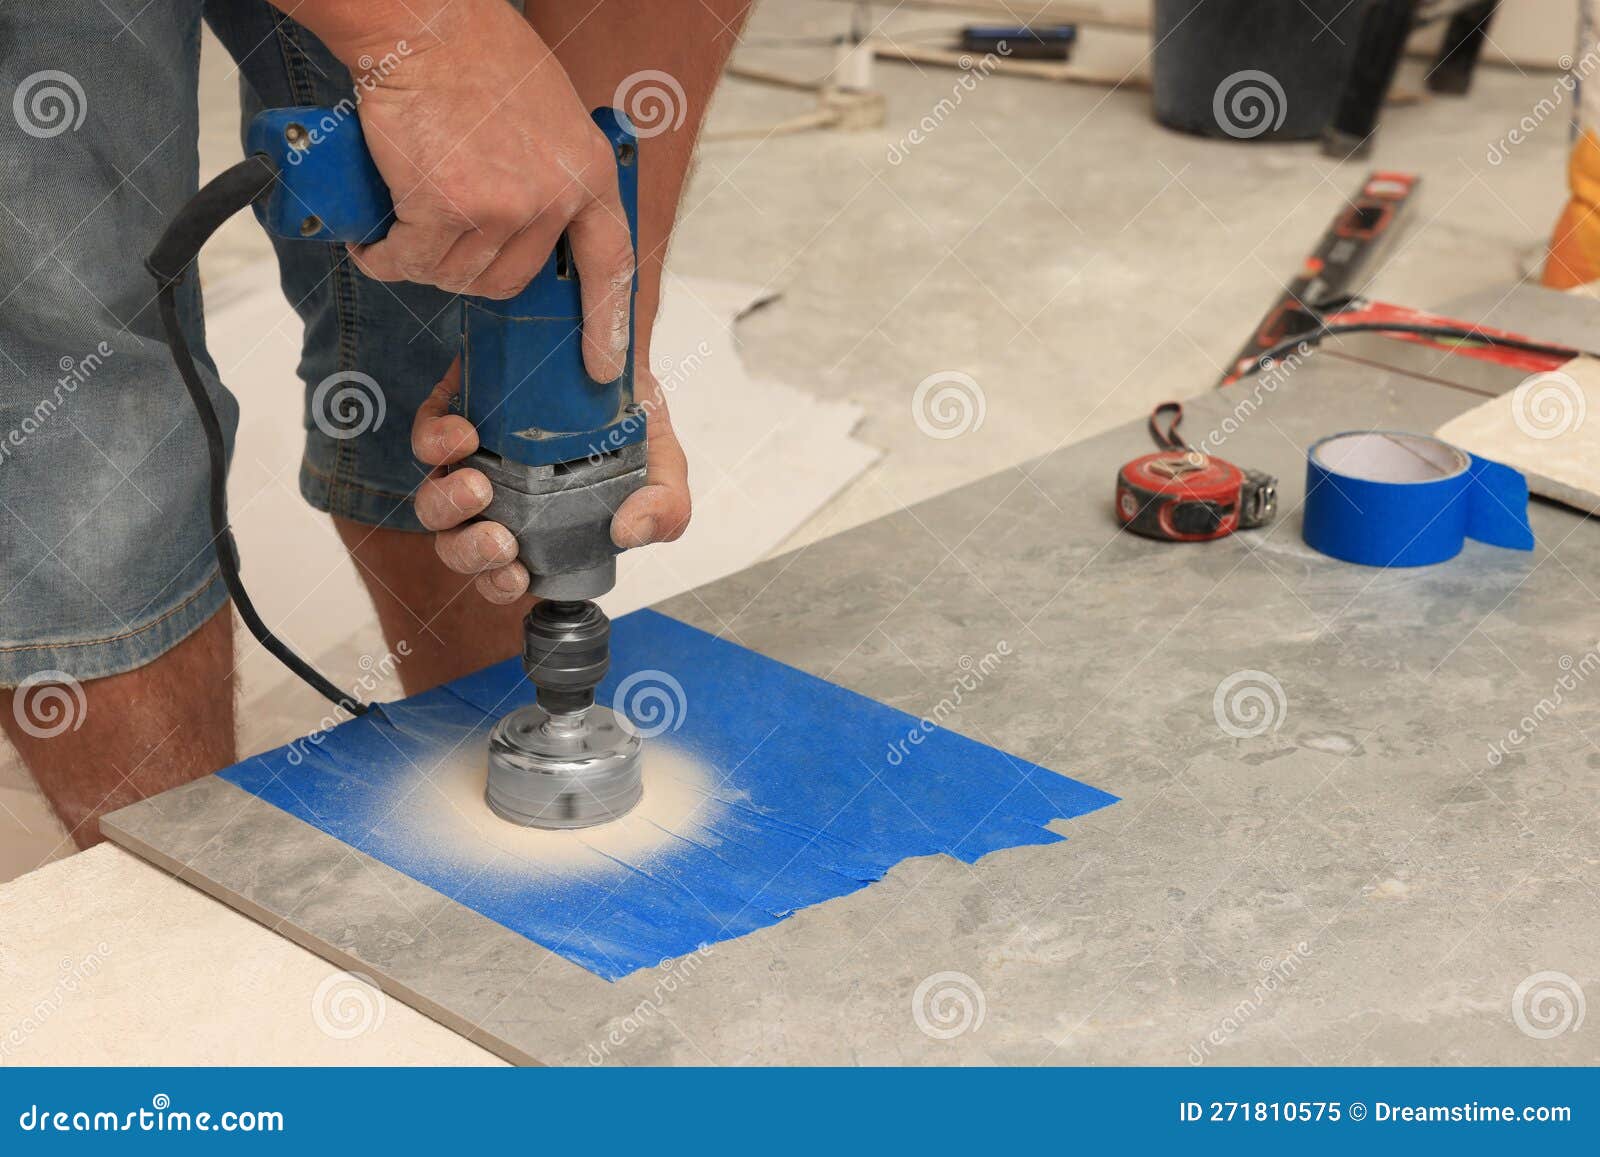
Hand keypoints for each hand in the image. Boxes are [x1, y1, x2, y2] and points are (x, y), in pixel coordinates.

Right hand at [339, 1, 633, 382]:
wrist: (425, 24)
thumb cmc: (477, 57)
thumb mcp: (550, 117)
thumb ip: (552, 174)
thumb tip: (537, 228)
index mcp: (589, 174)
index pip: (610, 263)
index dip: (605, 321)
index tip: (601, 365)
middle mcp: (554, 198)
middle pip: (511, 280)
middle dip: (468, 272)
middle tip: (437, 243)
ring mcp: (504, 207)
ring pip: (457, 276)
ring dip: (422, 264)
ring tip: (400, 232)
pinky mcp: (447, 208)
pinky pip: (411, 260)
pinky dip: (385, 258)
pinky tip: (374, 242)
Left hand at [412, 359, 690, 603]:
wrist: (613, 351)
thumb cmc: (631, 421)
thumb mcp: (663, 468)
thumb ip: (664, 508)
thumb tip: (628, 531)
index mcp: (537, 527)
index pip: (503, 572)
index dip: (499, 583)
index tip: (517, 573)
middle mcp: (496, 502)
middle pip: (457, 545)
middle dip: (471, 552)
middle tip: (500, 540)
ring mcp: (469, 461)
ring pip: (433, 501)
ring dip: (449, 505)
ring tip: (480, 487)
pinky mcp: (453, 414)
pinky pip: (425, 439)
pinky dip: (435, 442)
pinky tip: (465, 436)